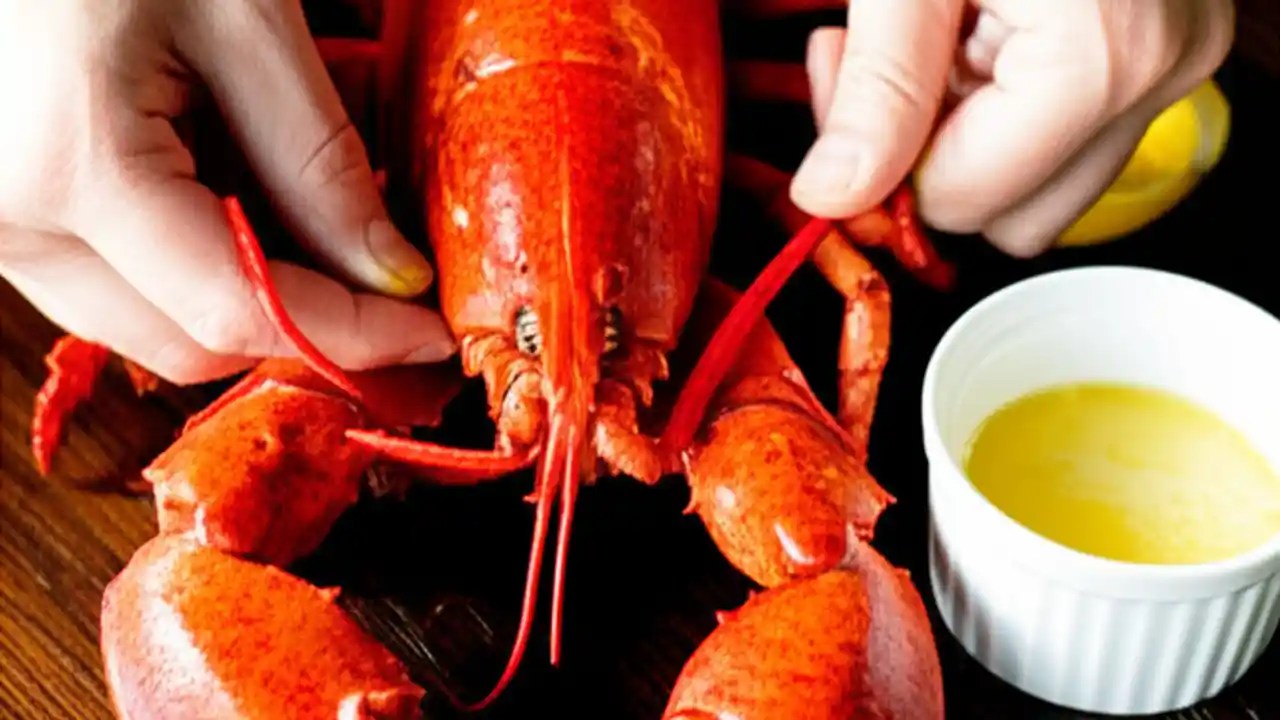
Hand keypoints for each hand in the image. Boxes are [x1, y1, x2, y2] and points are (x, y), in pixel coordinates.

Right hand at [0, 1, 453, 383]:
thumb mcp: (242, 22)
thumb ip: (317, 162)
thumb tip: (390, 274)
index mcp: (73, 168)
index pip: (241, 310)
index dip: (354, 334)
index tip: (429, 331)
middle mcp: (13, 221)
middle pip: (193, 342)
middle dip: (306, 326)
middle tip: (390, 287)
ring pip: (153, 325)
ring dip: (254, 300)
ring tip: (319, 226)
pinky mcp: (9, 214)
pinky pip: (119, 286)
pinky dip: (202, 268)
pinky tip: (250, 205)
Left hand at [790, 0, 1234, 256]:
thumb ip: (878, 90)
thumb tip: (836, 195)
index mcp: (1102, 61)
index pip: (963, 203)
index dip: (885, 166)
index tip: (843, 82)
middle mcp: (1159, 74)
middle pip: (1009, 213)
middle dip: (924, 156)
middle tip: (877, 61)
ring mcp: (1173, 62)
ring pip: (1040, 186)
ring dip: (963, 134)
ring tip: (935, 37)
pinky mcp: (1163, 47)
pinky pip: (1067, 134)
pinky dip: (1005, 103)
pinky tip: (980, 31)